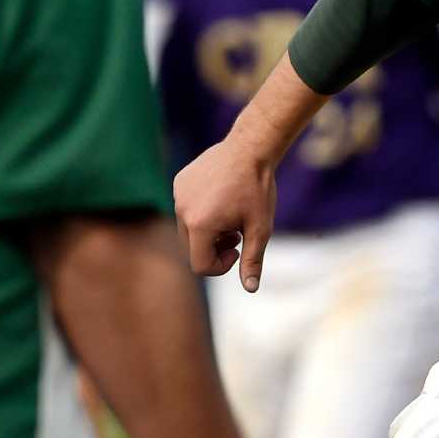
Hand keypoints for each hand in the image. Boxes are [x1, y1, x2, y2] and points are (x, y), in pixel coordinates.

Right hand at [174, 136, 278, 291]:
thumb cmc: (258, 189)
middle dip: (214, 248)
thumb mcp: (260, 229)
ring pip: (188, 228)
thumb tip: (250, 289)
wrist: (250, 148)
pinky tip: (221, 196)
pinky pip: (186, 207)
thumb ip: (252, 260)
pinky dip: (201, 210)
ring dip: (207, 230)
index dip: (221, 266)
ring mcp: (178, 195)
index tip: (238, 249)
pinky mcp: (179, 182)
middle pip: (192, 248)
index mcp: (200, 226)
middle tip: (236, 233)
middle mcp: (182, 211)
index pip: (200, 265)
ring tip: (229, 214)